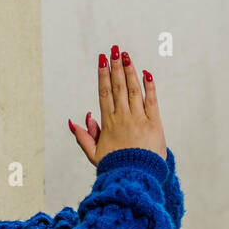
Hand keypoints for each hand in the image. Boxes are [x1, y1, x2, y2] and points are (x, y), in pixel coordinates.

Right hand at [69, 44, 166, 166]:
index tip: (102, 60)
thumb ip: (84, 137)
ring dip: (130, 71)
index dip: (103, 75)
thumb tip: (74, 121)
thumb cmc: (115, 167)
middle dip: (115, 67)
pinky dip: (150, 87)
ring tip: (126, 56)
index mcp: (108, 124)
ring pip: (133, 90)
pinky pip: (152, 101)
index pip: (105, 94)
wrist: (135, 178)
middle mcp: (123, 118)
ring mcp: (139, 119)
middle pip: (118, 87)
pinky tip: (147, 73)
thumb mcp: (94, 154)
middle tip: (114, 50)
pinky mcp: (154, 124)